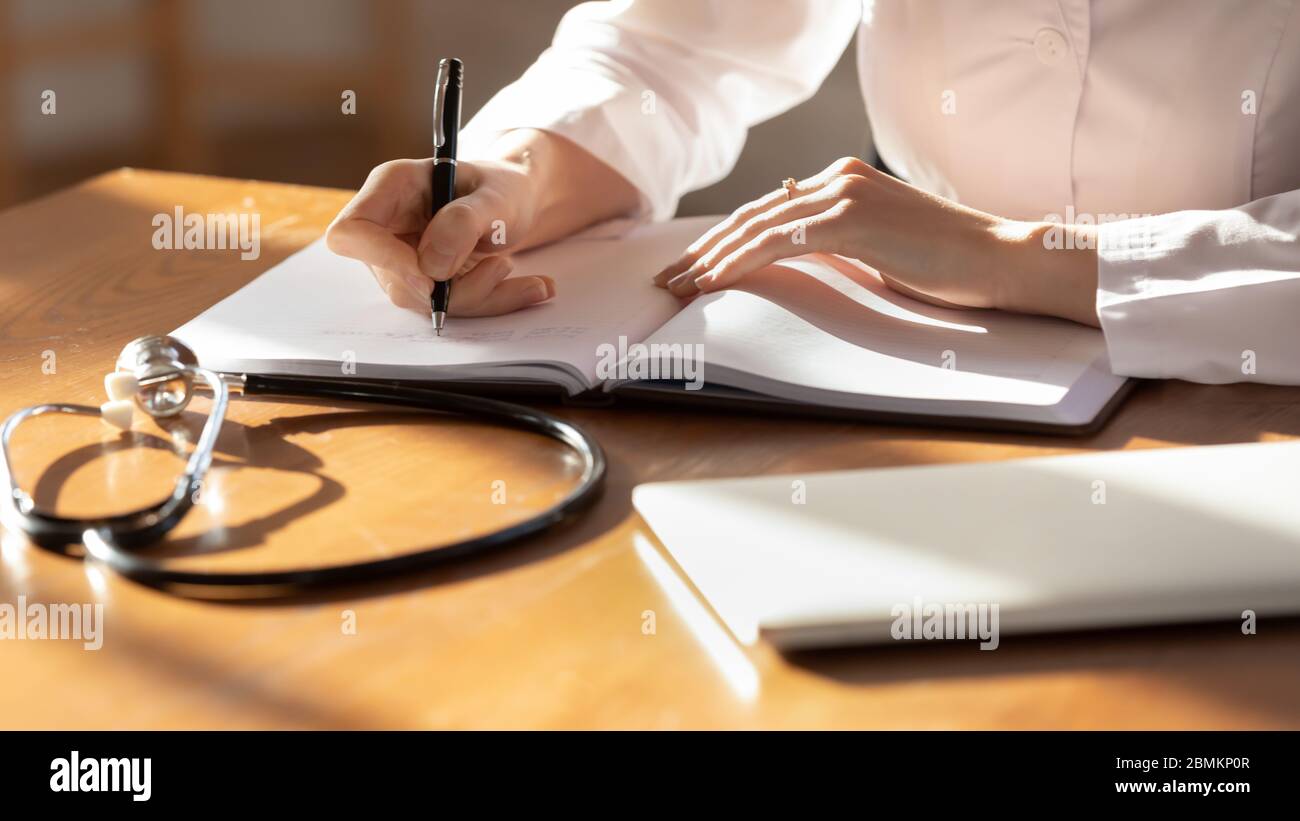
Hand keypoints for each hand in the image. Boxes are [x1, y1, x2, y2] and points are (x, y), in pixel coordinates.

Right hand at [326, 156, 554, 315]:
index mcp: (392, 188)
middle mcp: (388, 225)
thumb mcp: (497, 194)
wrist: (518, 200)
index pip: (351, 233)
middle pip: (392, 278)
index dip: (381, 260)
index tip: (430, 278)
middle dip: (450, 289)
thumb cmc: (502, 187)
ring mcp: (402, 257)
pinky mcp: (425, 282)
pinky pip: (449, 307)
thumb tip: (431, 266)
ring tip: (518, 270)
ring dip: (478, 296)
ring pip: (423, 301)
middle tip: (501, 266)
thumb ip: (465, 221)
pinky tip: (532, 287)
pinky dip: (491, 302)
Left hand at [653, 157, 1099, 325]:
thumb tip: (794, 250)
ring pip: (758, 226)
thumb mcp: (879, 248)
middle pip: (752, 214)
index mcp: (842, 180)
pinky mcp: (851, 220)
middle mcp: (837, 178)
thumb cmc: (944, 264)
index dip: (724, 241)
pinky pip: (781, 241)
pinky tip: (716, 281)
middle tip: (668, 280)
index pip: (767, 211)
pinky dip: (742, 261)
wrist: (996, 259)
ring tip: (680, 286)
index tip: (693, 270)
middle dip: (704, 249)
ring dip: (713, 259)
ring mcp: (844, 194)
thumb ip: (837, 243)